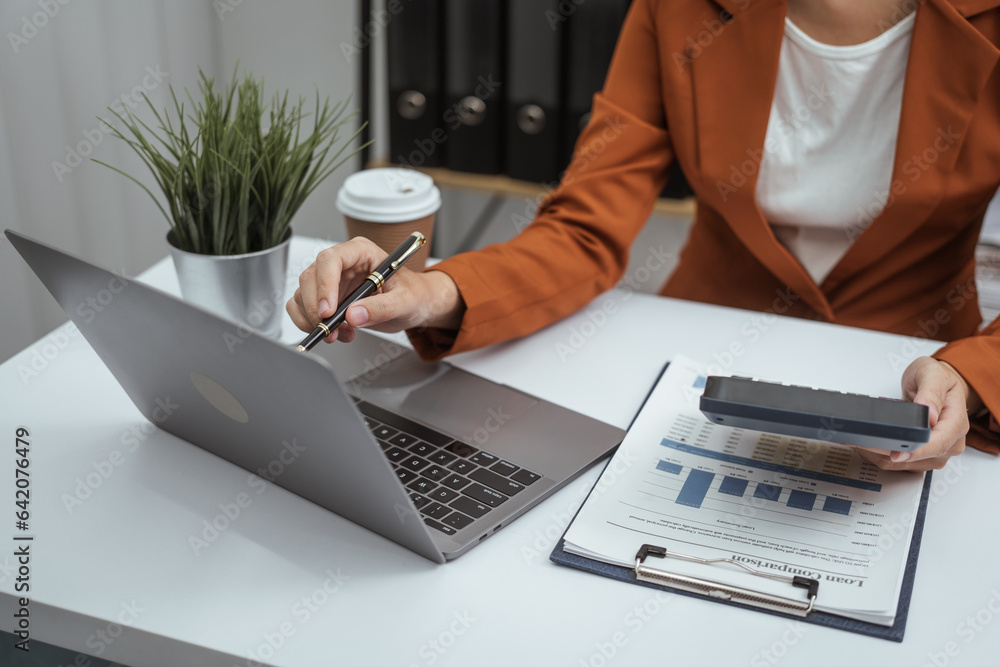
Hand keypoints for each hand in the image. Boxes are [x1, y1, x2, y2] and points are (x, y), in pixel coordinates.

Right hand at [286, 237, 464, 343]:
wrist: (416, 306)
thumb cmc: (414, 295)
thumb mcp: (406, 301)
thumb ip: (382, 308)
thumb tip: (353, 315)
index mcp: (361, 252)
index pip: (330, 259)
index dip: (325, 285)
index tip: (329, 311)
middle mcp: (342, 263)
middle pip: (311, 277)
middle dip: (316, 308)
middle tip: (330, 330)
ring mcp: (332, 280)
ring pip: (303, 294)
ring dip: (314, 319)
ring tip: (340, 334)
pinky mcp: (326, 297)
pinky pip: (303, 307)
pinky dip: (311, 324)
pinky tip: (336, 333)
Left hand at [855, 357, 979, 470]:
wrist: (938, 383)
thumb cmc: (939, 378)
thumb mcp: (933, 374)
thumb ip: (931, 393)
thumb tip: (929, 413)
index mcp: (955, 423)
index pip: (938, 444)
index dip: (916, 451)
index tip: (896, 454)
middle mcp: (950, 442)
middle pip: (919, 458)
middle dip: (889, 451)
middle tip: (861, 441)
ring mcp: (937, 451)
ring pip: (907, 464)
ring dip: (881, 455)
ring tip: (860, 441)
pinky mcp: (924, 455)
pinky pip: (902, 463)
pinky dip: (882, 456)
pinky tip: (869, 446)